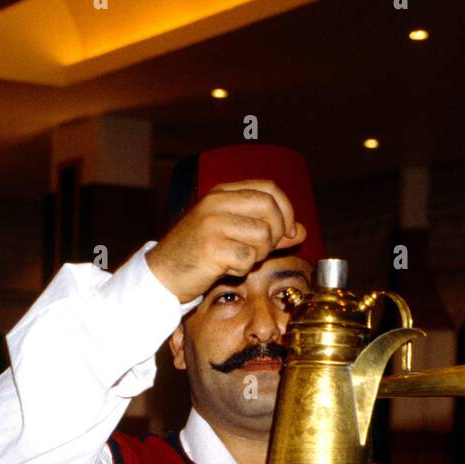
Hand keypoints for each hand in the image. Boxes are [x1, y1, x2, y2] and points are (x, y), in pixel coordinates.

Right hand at [146, 180, 306, 303]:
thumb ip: (268, 231)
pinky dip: (243, 269)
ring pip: (262, 235)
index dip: (287, 210)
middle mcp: (217, 202)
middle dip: (277, 234)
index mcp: (223, 192)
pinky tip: (227, 269)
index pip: (270, 188)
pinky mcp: (211, 248)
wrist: (162, 274)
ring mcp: (212, 223)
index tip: (289, 232)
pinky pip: (247, 259)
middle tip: (265, 251)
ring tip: (240, 260)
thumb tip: (302, 231)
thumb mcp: (233, 235)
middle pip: (270, 208)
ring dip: (259, 255)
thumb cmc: (198, 255)